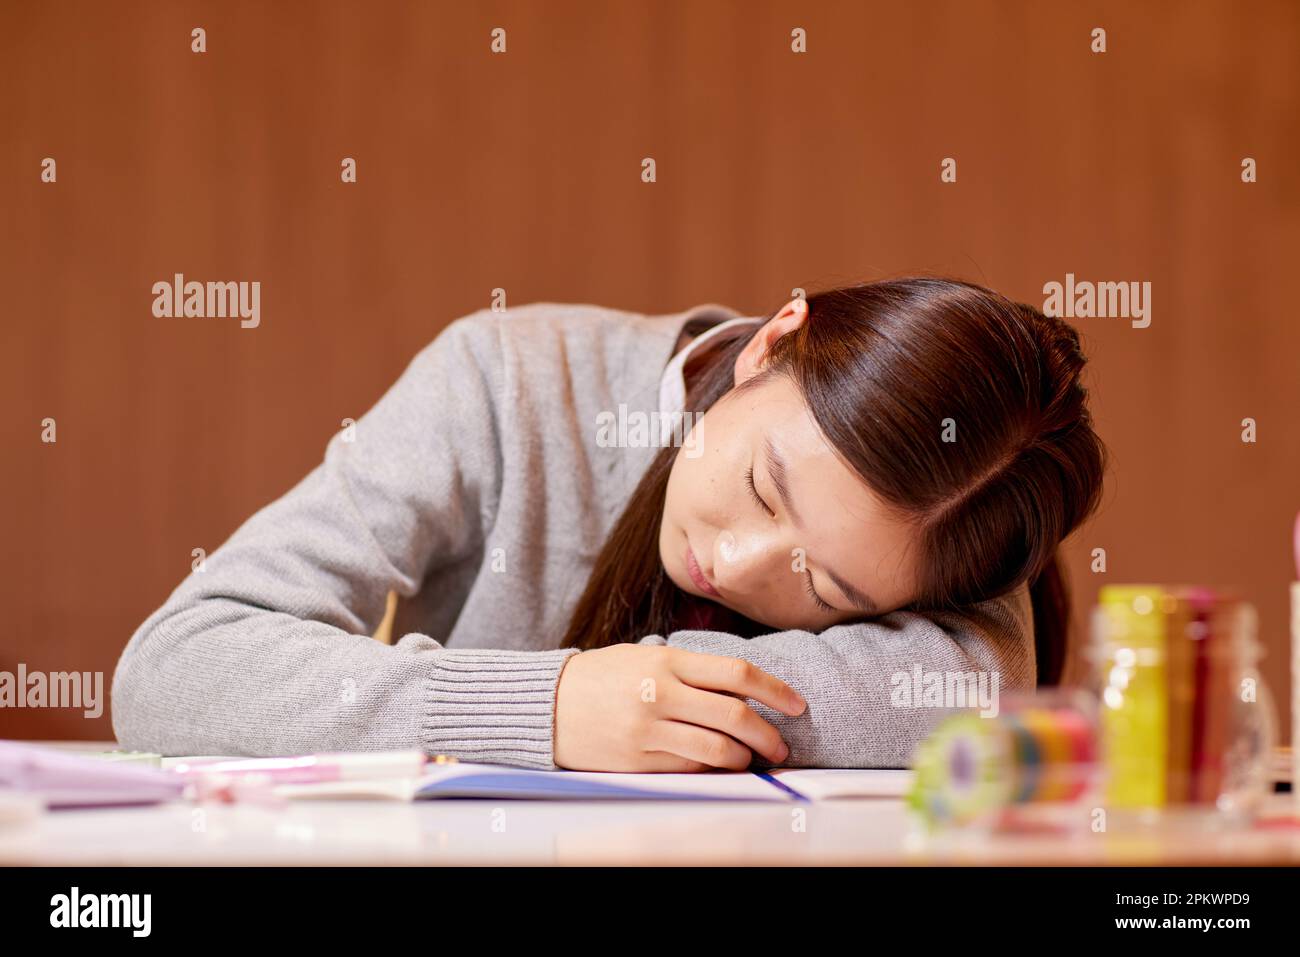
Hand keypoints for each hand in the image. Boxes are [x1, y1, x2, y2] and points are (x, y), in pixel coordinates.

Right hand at [553, 643, 806, 771]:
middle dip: (769, 734)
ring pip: (717, 750)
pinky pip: (690, 770)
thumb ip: (688, 670)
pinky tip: (721, 768)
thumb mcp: (644, 656)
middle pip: (735, 715)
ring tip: (755, 760)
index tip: (797, 704)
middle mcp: (661, 693)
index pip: (736, 673)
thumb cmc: (600, 677)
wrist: (544, 704)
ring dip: (746, 759)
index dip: (776, 690)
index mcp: (666, 660)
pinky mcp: (638, 761)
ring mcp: (649, 730)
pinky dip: (713, 771)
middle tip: (782, 745)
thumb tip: (741, 691)